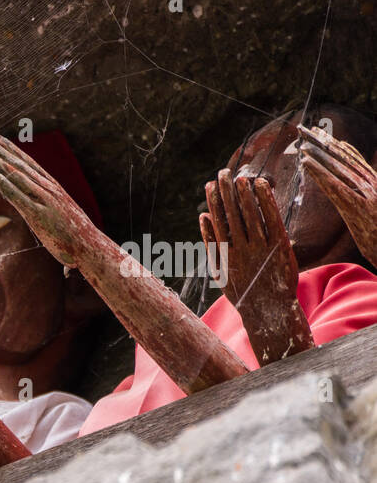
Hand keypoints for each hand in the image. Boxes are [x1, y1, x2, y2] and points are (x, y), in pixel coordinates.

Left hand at [0, 130, 99, 268]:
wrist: (89, 246)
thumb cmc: (72, 233)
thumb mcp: (55, 213)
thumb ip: (39, 203)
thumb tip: (21, 199)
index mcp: (51, 186)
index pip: (26, 162)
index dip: (9, 148)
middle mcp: (47, 187)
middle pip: (18, 163)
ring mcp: (42, 199)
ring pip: (15, 174)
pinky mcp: (36, 214)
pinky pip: (14, 192)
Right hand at [200, 171, 310, 363]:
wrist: (268, 310)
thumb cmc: (243, 291)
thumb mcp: (220, 271)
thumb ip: (211, 244)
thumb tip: (203, 218)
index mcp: (224, 254)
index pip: (216, 221)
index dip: (213, 201)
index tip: (209, 184)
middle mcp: (240, 249)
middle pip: (231, 214)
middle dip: (226, 191)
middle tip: (223, 172)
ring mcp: (260, 247)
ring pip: (249, 214)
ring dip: (244, 193)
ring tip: (240, 176)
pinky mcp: (279, 246)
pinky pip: (271, 219)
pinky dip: (266, 201)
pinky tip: (262, 186)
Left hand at [300, 124, 376, 266]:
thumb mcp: (371, 210)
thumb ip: (361, 196)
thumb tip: (348, 188)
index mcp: (374, 182)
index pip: (351, 157)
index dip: (333, 143)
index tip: (317, 132)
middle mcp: (370, 183)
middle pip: (342, 158)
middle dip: (321, 142)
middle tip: (302, 128)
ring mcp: (365, 194)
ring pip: (337, 168)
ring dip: (317, 153)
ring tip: (301, 142)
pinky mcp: (357, 207)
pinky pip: (333, 186)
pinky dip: (319, 172)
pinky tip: (305, 163)